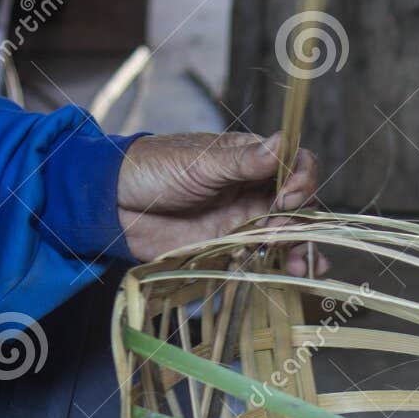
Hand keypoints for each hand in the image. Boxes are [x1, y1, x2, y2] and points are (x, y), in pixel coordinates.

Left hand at [116, 131, 324, 272]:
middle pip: (299, 203)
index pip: (296, 163)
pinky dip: (283, 265)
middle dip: (301, 221)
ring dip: (300, 248)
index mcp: (252, 158)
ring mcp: (245, 218)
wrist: (116, 207)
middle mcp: (254, 188)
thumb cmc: (154, 169)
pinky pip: (264, 256)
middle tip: (282, 234)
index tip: (287, 197)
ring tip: (300, 265)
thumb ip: (244, 160)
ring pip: (287, 233)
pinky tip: (295, 274)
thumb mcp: (201, 162)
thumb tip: (283, 143)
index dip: (302, 180)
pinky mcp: (231, 246)